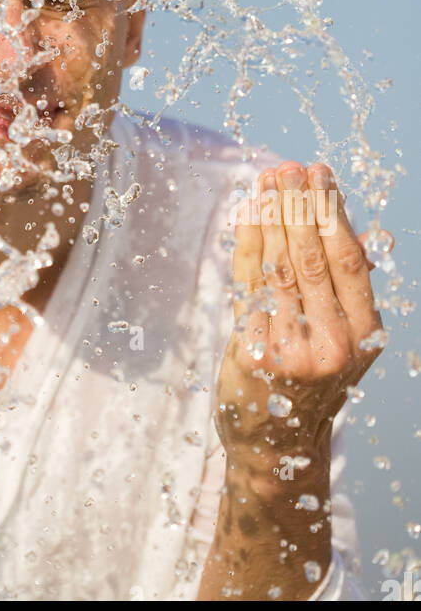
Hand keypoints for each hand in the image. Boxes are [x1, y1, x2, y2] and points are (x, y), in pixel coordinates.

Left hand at [215, 161, 386, 478]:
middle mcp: (332, 343)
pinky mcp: (254, 353)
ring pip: (278, 265)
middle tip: (289, 168)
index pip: (347, 259)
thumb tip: (341, 219)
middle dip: (298, 205)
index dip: (333, 212)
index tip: (321, 175)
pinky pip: (249, 283)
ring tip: (268, 180)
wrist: (277, 442)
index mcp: (363, 334)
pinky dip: (247, 243)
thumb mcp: (344, 336)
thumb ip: (344, 285)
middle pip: (312, 257)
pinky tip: (247, 214)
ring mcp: (291, 350)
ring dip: (271, 216)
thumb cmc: (310, 377)